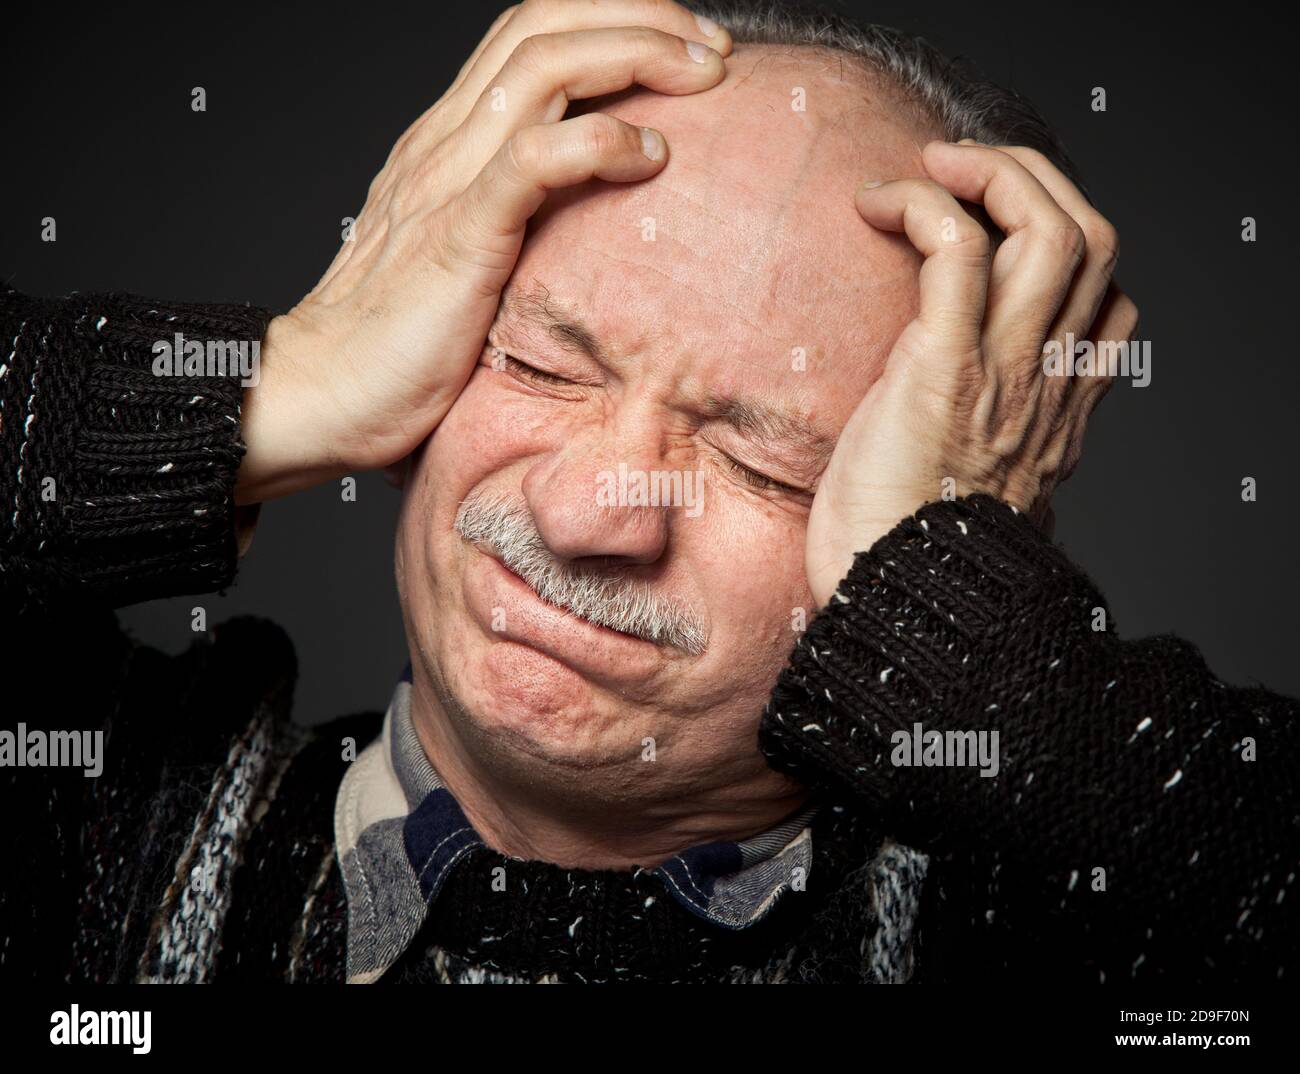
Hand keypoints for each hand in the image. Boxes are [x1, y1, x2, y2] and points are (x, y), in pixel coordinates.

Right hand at [236, 0, 730, 502]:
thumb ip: (516, 216)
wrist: (319, 390)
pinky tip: (648, 157)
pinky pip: (531, 161)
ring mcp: (446, 181)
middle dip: (641, 16)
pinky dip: (597, 144)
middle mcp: (445, 140)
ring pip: (543, 68)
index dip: (612, 18)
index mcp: (448, 139)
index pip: (530, 35)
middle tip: (716, 47)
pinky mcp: (457, 237)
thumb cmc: (398, 341)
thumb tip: (592, 215)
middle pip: (543, 26)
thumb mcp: (466, 253)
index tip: (684, 46)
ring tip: (703, 76)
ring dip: (635, 55)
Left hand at [805, 140, 1138, 606]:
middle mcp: (1047, 385)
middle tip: (963, 168)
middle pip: (1094, 241)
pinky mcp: (945, 370)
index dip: (1070, 253)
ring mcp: (1005, 374)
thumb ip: (982, 463)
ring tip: (932, 166)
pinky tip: (880, 204)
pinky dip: (925, 207)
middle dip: (1037, 180)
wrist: (898, 612)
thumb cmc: (905, 563)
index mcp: (1055, 416)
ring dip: (992, 173)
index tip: (1001, 238)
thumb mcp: (969, 503)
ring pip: (1049, 229)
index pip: (1110, 309)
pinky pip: (958, 252)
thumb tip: (951, 449)